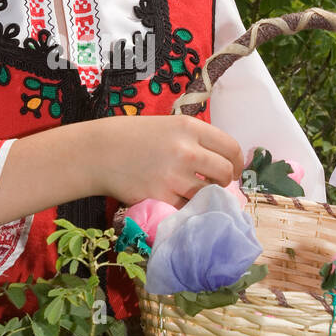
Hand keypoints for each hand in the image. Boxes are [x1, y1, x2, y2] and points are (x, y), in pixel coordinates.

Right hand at [97, 114, 244, 208]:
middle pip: (225, 172)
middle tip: (214, 184)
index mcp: (190, 128)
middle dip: (224, 181)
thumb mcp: (168, 126)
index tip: (234, 170)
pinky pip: (187, 209)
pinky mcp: (160, 197)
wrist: (98, 152)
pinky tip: (179, 203)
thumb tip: (222, 160)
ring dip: (206, 197)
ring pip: (208, 194)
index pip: (230, 147)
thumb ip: (194, 140)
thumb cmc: (132, 137)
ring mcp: (174, 176)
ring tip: (194, 193)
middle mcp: (186, 150)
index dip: (236, 162)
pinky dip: (187, 209)